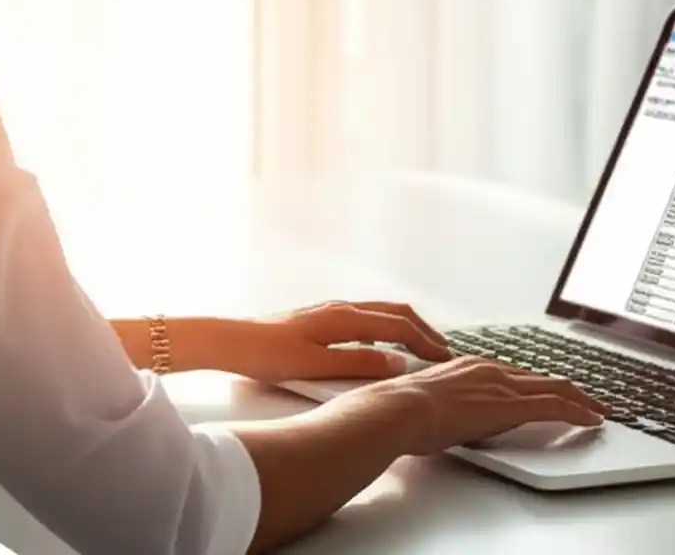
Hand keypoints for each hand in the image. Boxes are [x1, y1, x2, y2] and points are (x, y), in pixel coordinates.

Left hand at [233, 301, 452, 382]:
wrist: (230, 340)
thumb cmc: (267, 354)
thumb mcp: (316, 366)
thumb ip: (358, 364)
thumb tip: (397, 363)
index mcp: (346, 319)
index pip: (399, 327)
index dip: (426, 343)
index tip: (444, 359)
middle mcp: (342, 308)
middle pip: (395, 312)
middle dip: (423, 330)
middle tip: (443, 350)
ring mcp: (331, 311)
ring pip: (381, 312)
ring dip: (406, 327)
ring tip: (420, 345)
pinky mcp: (320, 318)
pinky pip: (365, 317)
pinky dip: (386, 327)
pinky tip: (382, 343)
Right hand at [324, 355, 608, 455]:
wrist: (400, 409)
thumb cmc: (405, 410)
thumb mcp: (433, 401)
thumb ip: (451, 403)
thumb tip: (452, 416)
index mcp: (472, 366)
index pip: (518, 374)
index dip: (539, 384)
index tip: (550, 392)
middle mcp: (492, 369)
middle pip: (542, 378)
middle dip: (569, 389)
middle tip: (587, 400)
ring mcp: (503, 385)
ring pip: (556, 388)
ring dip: (580, 400)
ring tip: (596, 410)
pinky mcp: (511, 405)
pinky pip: (555, 406)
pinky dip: (578, 412)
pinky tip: (591, 420)